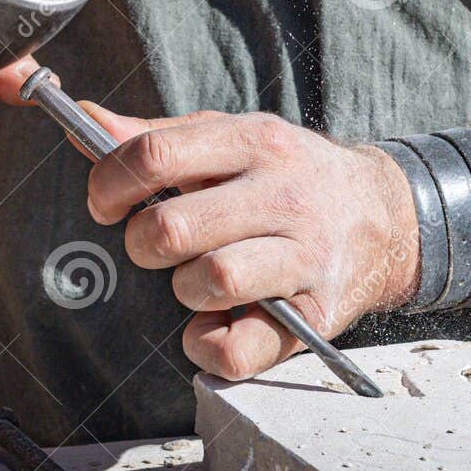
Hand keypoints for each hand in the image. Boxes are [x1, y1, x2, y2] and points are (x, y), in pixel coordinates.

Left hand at [84, 108, 419, 380]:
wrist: (385, 216)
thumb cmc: (289, 176)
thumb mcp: (233, 138)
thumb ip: (158, 136)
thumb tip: (85, 121)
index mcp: (254, 141)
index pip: (154, 156)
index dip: (110, 185)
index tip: (107, 204)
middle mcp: (283, 194)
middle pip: (170, 227)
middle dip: (142, 244)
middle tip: (157, 246)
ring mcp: (304, 256)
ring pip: (209, 281)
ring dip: (184, 290)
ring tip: (200, 281)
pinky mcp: (315, 315)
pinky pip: (238, 349)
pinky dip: (210, 346)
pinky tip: (219, 323)